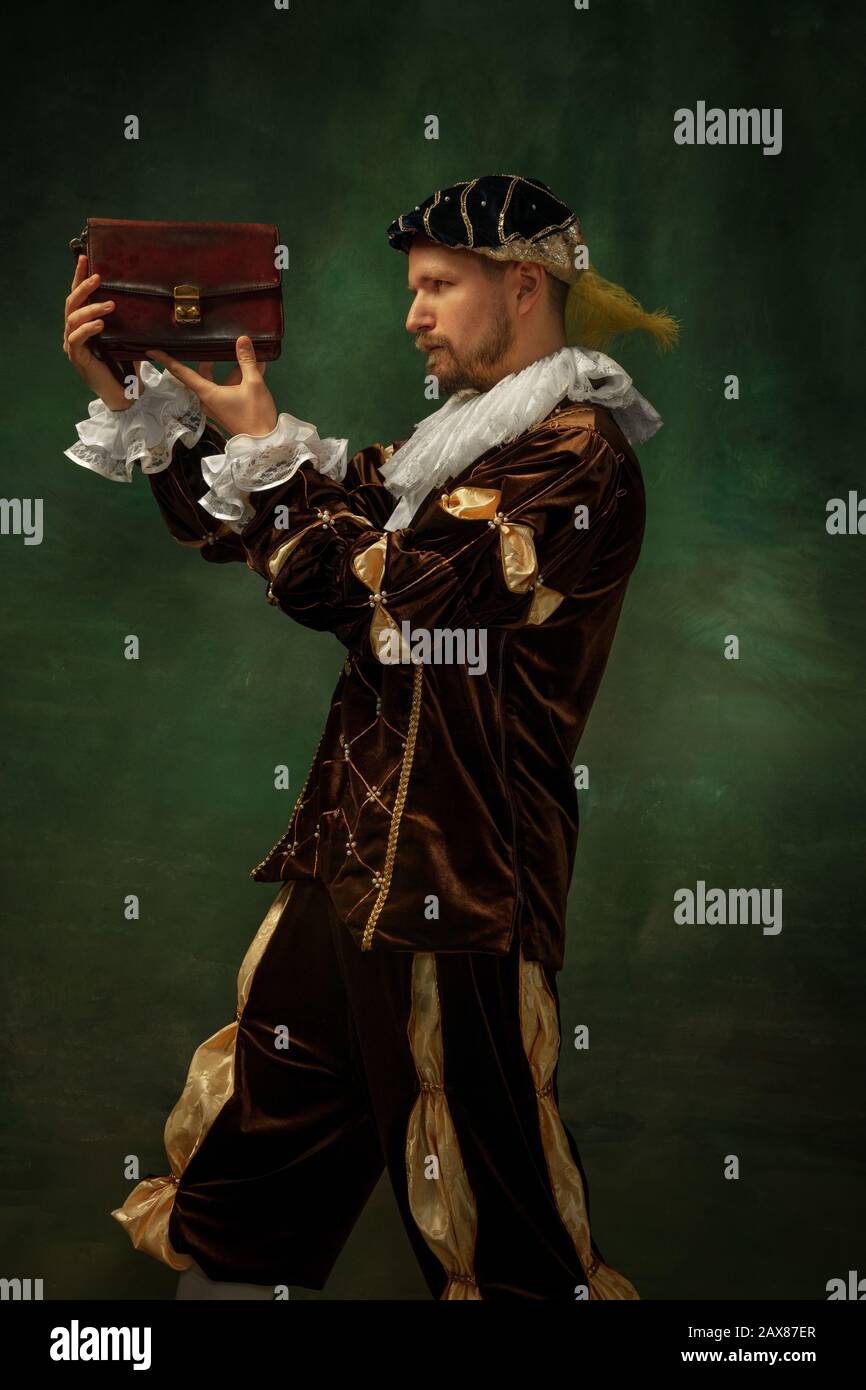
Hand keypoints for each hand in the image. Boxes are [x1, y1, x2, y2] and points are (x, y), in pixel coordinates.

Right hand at [63, 254, 139, 410]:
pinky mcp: (77, 358)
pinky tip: (100, 324)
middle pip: (71, 304)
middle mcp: (74, 332)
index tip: (85, 258)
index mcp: (83, 324)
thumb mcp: (128, 335)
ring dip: (91, 309)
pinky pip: (76, 339)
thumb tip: (141, 298)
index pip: (78, 297)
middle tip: (97, 277)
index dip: (79, 277)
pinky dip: (87, 329)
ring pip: (73, 319)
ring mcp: (73, 345)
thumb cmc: (126, 364)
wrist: (125, 392)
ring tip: (110, 305)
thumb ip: (127, 319)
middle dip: (83, 287)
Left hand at [147, 336, 277, 438]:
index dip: (166, 360)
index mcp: (207, 393)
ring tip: (247, 354)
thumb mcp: (254, 384)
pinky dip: (239, 379)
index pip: (181, 373)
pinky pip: (228, 389)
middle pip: (202, 373)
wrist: (264, 444)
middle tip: (214, 344)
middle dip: (210, 359)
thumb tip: (242, 339)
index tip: (151, 351)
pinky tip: (258, 367)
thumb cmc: (255, 415)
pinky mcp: (226, 410)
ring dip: (233, 369)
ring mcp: (217, 406)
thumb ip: (247, 360)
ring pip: (218, 381)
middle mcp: (207, 399)